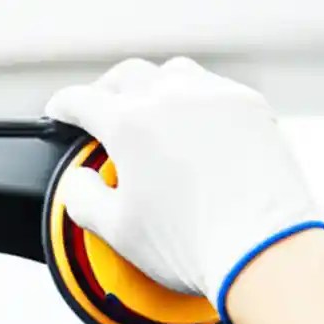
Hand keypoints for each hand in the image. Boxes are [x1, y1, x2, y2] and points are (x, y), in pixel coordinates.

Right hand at [45, 57, 323, 320]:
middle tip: (100, 109)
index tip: (59, 112)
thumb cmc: (190, 244)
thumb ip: (81, 198)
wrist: (265, 251)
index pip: (81, 99)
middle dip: (106, 89)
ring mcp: (216, 98)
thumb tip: (79, 179)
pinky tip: (196, 126)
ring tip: (150, 111)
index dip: (63, 106)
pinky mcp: (252, 108)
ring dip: (154, 87)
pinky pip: (214, 89)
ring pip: (174, 73)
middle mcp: (171, 98)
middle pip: (128, 75)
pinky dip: (196, 100)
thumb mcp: (115, 230)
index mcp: (129, 123)